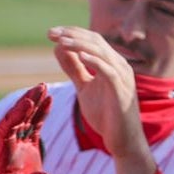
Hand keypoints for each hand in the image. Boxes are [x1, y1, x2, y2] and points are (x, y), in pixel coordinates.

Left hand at [0, 83, 52, 173]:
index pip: (5, 131)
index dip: (15, 116)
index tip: (27, 103)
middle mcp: (5, 150)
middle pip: (14, 120)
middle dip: (25, 104)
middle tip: (38, 87)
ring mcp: (15, 149)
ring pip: (24, 121)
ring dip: (33, 104)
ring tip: (43, 88)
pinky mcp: (26, 151)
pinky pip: (33, 128)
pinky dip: (41, 114)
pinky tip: (49, 101)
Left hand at [48, 26, 145, 157]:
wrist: (122, 140)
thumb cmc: (105, 114)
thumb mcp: (84, 87)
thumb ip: (74, 69)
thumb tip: (58, 49)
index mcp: (110, 63)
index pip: (91, 40)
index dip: (71, 33)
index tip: (50, 33)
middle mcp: (118, 65)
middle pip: (95, 41)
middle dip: (71, 34)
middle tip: (50, 33)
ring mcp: (122, 76)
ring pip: (101, 52)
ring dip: (79, 44)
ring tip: (61, 41)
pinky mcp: (122, 90)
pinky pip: (109, 71)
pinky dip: (95, 61)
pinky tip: (80, 56)